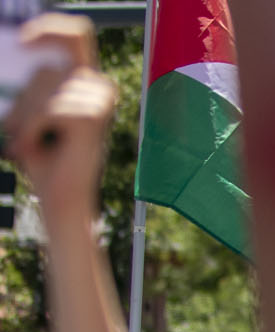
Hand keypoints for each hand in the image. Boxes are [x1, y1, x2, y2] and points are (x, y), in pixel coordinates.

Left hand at [1, 17, 113, 229]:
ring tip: (25, 140)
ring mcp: (100, 104)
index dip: (51, 28)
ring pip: (44, 88)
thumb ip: (32, 83)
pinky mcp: (93, 120)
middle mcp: (99, 88)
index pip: (76, 34)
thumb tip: (18, 50)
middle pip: (47, 68)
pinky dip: (31, 129)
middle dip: (22, 98)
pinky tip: (35, 147)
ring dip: (24, 116)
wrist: (61, 198)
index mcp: (85, 80)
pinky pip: (47, 109)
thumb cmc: (43, 155)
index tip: (23, 40)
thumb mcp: (30, 110)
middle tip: (12, 126)